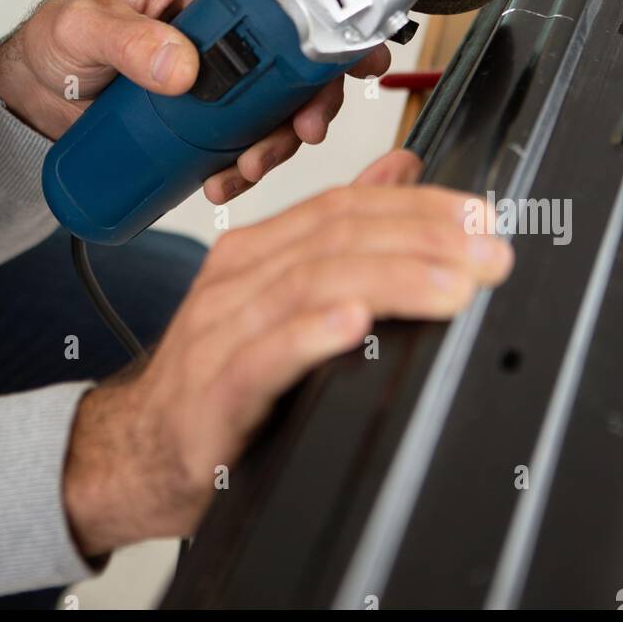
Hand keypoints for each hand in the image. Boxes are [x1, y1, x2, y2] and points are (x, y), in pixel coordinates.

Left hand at [0, 0, 389, 188]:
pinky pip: (245, 140)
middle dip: (310, 98)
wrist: (31, 95)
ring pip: (278, 106)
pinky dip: (244, 165)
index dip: (323, 22)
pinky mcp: (208, 115)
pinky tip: (222, 181)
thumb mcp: (82, 28)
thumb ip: (128, 40)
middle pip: (294, 56)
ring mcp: (218, 74)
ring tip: (247, 167)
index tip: (346, 57)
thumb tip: (182, 65)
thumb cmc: (56, 40)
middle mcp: (219, 27)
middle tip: (303, 131)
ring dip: (277, 142)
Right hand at [62, 151, 512, 556]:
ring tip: (451, 288)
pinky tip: (353, 325)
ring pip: (309, 285)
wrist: (134, 449)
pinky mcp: (212, 394)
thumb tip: (402, 171)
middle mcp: (236, 280)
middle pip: (334, 238)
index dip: (417, 206)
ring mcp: (219, 333)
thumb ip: (338, 233)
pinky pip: (262, 356)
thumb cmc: (213, 375)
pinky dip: (310, 335)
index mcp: (255, 252)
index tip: (480, 218)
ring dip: (390, 281)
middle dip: (422, 240)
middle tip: (489, 254)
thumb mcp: (278, 293)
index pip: (343, 207)